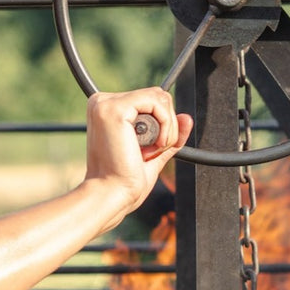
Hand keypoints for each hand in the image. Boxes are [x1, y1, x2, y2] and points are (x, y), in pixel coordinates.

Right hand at [83, 88, 192, 230]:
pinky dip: (166, 124)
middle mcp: (102, 103)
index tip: (150, 149)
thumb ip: (168, 134)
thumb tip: (187, 117)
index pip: (147, 100)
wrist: (111, 194)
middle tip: (153, 151)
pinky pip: (157, 102)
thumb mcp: (152, 152)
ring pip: (159, 97)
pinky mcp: (115, 109)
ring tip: (153, 149)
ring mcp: (106, 104)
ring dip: (168, 127)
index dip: (162, 123)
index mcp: (106, 111)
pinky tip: (155, 144)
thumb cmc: (124, 180)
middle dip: (167, 125)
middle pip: (156, 95)